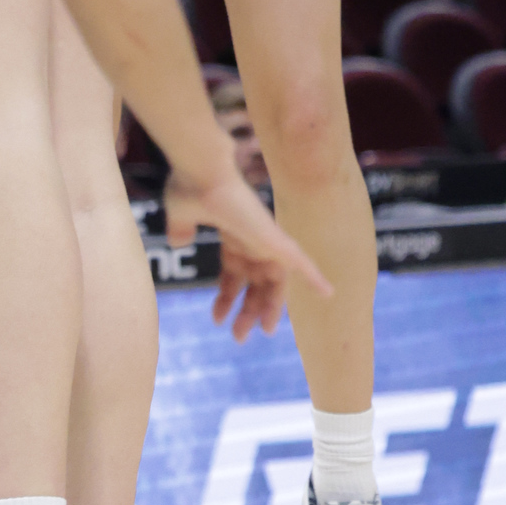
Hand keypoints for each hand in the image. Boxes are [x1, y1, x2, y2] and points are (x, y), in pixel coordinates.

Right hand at [164, 155, 331, 342]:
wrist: (201, 166)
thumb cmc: (191, 185)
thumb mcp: (181, 216)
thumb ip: (182, 231)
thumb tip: (177, 242)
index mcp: (231, 236)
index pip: (235, 274)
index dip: (227, 298)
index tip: (217, 319)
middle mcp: (250, 239)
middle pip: (256, 283)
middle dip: (248, 310)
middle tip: (239, 337)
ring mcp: (264, 238)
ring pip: (275, 282)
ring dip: (271, 308)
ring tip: (265, 332)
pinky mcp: (274, 238)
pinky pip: (300, 262)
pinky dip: (314, 277)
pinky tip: (328, 294)